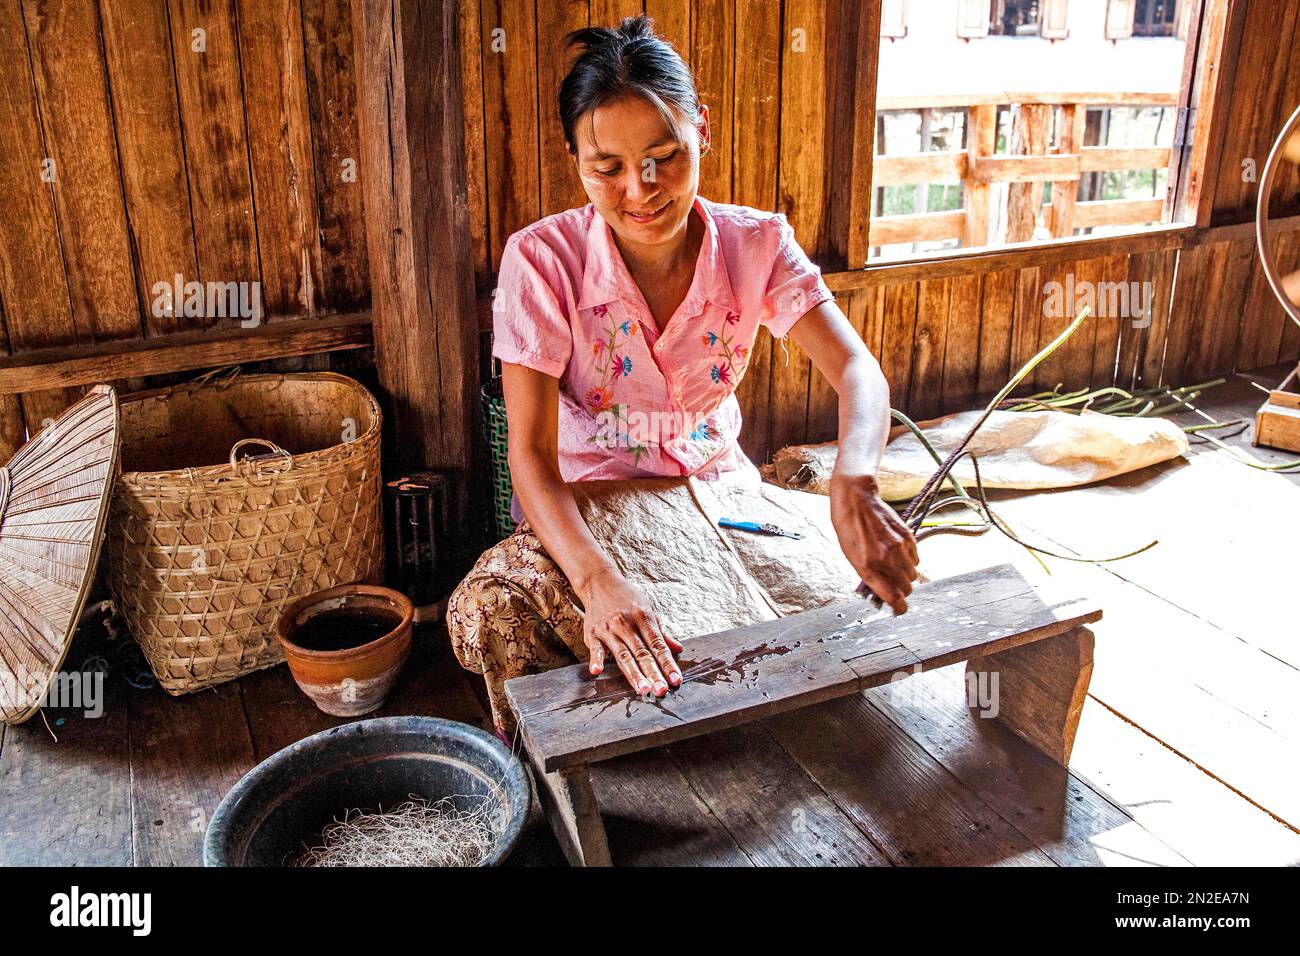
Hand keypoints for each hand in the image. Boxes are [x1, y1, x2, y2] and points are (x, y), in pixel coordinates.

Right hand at [575, 569, 682, 696]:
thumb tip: (678, 648)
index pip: (658, 645)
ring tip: (642, 690)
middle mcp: (627, 624)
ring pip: (623, 655)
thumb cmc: (626, 597)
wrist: (599, 581)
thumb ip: (662, 631)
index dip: (668, 664)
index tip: (676, 680)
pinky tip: (597, 671)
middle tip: (661, 690)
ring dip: (633, 674)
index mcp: (644, 617)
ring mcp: (609, 629)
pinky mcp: (592, 632)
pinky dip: (596, 659)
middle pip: (642, 653)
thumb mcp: (648, 608)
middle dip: (653, 673)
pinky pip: (595, 648)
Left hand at [829, 472, 919, 613]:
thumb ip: (868, 576)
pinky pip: (916, 558)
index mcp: (868, 566)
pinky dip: (909, 561)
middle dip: (901, 592)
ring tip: (893, 568)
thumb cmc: (848, 528)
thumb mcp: (851, 557)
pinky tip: (897, 554)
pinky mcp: (908, 536)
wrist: (856, 500)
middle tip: (893, 587)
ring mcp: (899, 546)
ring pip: (913, 575)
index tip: (898, 609)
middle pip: (907, 588)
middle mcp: (886, 558)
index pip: (893, 597)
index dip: (898, 608)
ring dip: (905, 576)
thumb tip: (882, 593)